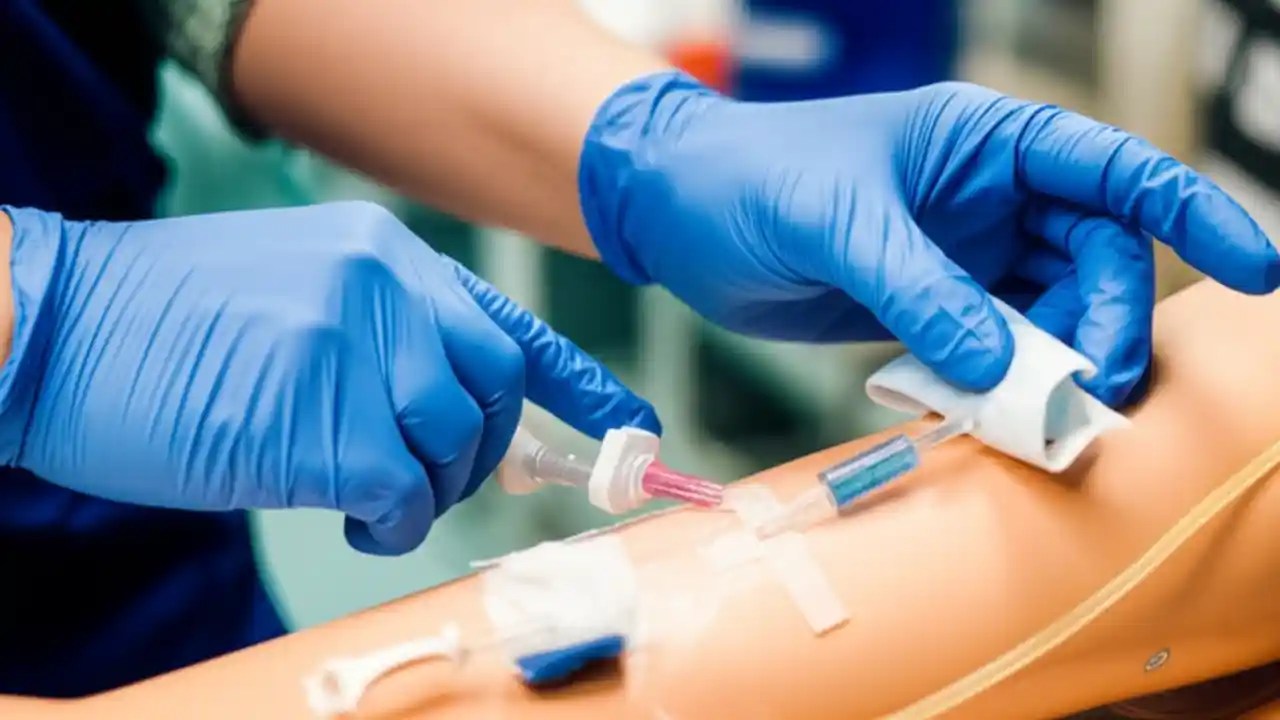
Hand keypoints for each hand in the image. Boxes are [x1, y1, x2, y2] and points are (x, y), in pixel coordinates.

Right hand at [0, 202, 656, 554]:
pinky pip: (402, 494)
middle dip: (481, 450)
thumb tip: (463, 418)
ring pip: (453, 447)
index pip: (511, 327)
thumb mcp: (298, 299)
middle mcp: (387, 289)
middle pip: (494, 390)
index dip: (580, 388)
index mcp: (386, 256)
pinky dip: (388, 521)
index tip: (631, 433)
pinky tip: (347, 514)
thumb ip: (389, 342)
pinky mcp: (324, 424)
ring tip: (364, 493)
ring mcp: (357, 351)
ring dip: (423, 489)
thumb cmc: (169, 329)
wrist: (56, 327)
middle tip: (426, 476)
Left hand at [579, 74, 1279, 405]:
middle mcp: (986, 196)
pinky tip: (988, 411)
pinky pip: (990, 348)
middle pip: (1092, 260)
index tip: (1252, 266)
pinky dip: (998, 383)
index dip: (1189, 213)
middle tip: (1088, 389)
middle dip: (1105, 322)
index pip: (1112, 170)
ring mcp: (959, 254)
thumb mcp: (835, 221)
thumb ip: (919, 289)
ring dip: (1053, 365)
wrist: (675, 213)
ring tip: (1041, 416)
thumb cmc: (748, 179)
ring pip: (1046, 314)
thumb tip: (1001, 366)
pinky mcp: (925, 305)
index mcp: (984, 141)